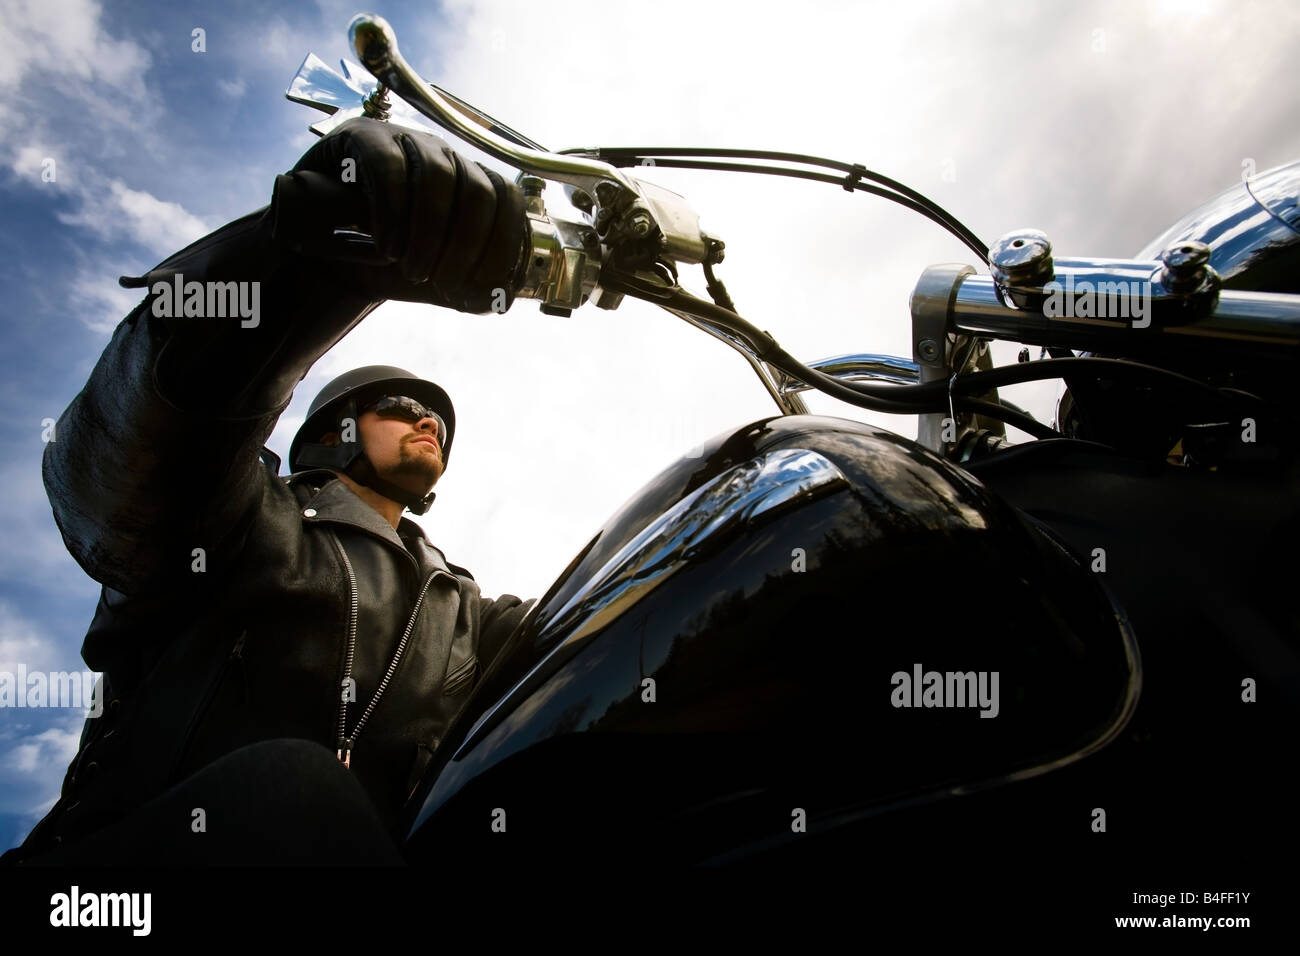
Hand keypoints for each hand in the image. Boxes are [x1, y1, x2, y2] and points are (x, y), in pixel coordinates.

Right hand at [275, 116, 528, 309]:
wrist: (325, 248)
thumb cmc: (389, 261)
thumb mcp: (436, 277)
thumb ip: (471, 287)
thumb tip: (504, 298)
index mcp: (470, 182)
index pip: (507, 199)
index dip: (503, 243)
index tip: (486, 285)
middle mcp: (445, 155)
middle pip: (478, 189)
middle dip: (467, 245)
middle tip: (443, 283)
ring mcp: (405, 140)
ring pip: (436, 177)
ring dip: (430, 234)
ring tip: (414, 272)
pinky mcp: (364, 139)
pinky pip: (388, 170)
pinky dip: (394, 216)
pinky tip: (388, 250)